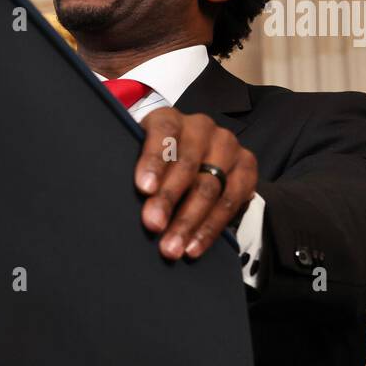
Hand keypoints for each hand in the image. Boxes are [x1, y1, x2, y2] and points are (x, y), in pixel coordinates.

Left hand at [134, 108, 257, 259]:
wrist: (188, 158)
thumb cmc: (154, 162)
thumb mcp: (137, 155)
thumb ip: (132, 169)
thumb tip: (119, 200)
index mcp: (169, 119)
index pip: (163, 134)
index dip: (153, 160)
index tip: (144, 188)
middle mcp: (201, 127)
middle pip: (187, 165)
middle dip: (169, 199)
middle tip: (153, 225)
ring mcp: (227, 145)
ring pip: (210, 186)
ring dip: (189, 221)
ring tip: (172, 247)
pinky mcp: (246, 165)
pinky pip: (231, 201)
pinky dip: (211, 227)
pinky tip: (194, 245)